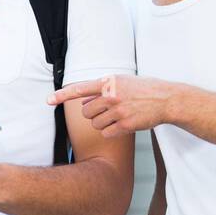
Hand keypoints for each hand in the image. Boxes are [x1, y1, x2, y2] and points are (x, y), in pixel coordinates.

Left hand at [47, 75, 179, 136]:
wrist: (167, 99)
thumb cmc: (144, 90)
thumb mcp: (123, 81)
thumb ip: (103, 89)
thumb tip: (83, 104)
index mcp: (109, 83)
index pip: (80, 89)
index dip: (62, 95)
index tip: (48, 100)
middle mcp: (111, 96)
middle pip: (85, 112)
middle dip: (92, 114)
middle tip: (107, 110)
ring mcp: (118, 111)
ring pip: (95, 124)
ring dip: (102, 123)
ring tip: (118, 116)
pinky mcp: (125, 125)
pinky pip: (106, 133)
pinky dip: (111, 131)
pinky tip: (122, 125)